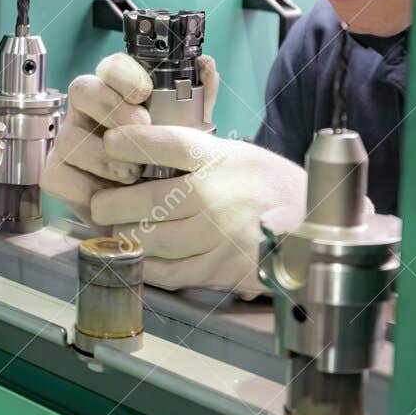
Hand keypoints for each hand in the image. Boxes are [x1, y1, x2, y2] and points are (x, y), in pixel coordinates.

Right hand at [42, 50, 218, 216]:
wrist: (152, 213)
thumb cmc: (165, 165)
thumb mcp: (188, 131)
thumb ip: (198, 97)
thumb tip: (207, 64)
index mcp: (117, 93)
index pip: (111, 67)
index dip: (124, 75)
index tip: (145, 92)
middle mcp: (88, 111)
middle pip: (82, 89)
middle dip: (113, 109)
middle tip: (141, 130)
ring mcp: (70, 141)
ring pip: (70, 136)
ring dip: (104, 157)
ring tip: (133, 174)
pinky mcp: (58, 173)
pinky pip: (58, 175)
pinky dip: (85, 188)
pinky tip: (109, 197)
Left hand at [90, 130, 306, 297]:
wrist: (314, 231)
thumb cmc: (271, 188)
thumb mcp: (239, 156)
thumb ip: (195, 156)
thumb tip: (140, 152)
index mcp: (220, 159)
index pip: (165, 144)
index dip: (131, 142)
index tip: (110, 144)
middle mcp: (215, 196)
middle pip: (144, 199)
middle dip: (110, 204)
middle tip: (101, 205)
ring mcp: (215, 236)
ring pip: (149, 239)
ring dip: (126, 235)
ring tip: (119, 229)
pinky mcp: (217, 270)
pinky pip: (166, 271)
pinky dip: (146, 264)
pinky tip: (141, 255)